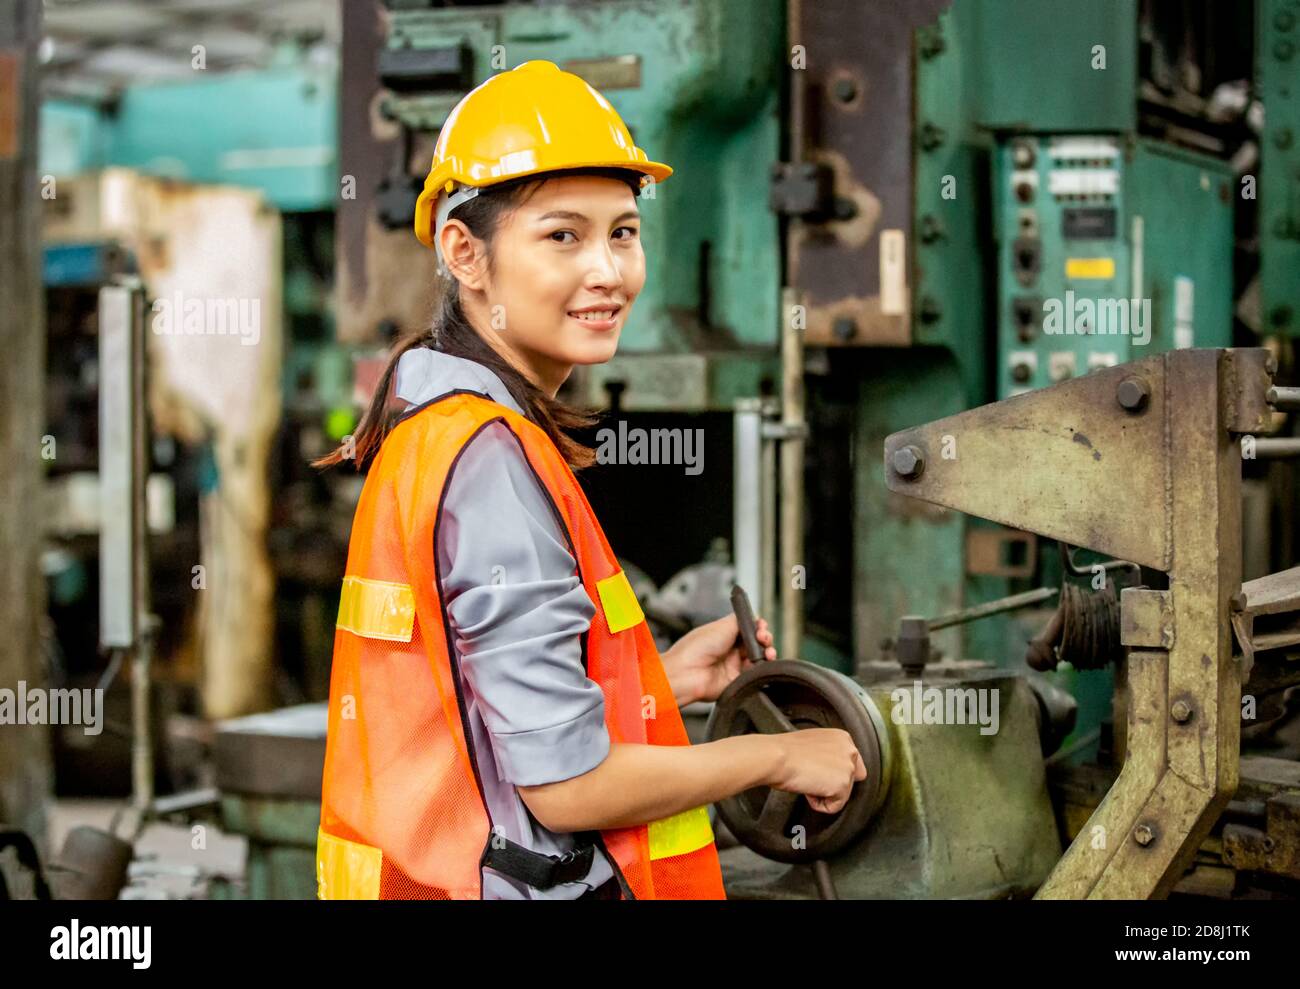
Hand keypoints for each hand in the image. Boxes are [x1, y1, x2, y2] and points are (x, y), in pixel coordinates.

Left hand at [661, 613, 776, 707]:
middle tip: (763, 637)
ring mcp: (734, 665)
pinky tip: (763, 661)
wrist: (687, 672)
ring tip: (767, 651)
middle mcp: (730, 650)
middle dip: (765, 638)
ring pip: (759, 658)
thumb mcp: (721, 625)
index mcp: (724, 635)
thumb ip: (739, 620)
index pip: (748, 629)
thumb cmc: (696, 648)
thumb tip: (753, 617)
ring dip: (768, 652)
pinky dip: (763, 667)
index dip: (758, 627)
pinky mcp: (737, 680)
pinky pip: (755, 674)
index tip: (761, 626)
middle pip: (756, 643)